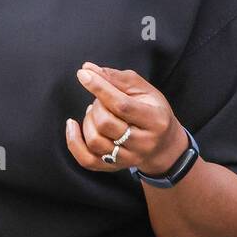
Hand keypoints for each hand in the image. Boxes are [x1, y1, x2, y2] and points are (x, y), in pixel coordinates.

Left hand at [67, 62, 188, 174]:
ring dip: (88, 120)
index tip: (83, 74)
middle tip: (102, 99)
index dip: (100, 88)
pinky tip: (72, 126)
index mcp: (155, 120)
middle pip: (106, 123)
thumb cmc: (154, 111)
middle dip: (97, 105)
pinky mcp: (114, 167)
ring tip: (95, 111)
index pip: (122, 105)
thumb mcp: (145, 90)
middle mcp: (143, 143)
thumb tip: (88, 69)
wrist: (164, 146)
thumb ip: (118, 78)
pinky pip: (87, 160)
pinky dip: (73, 142)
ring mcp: (128, 158)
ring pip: (95, 141)